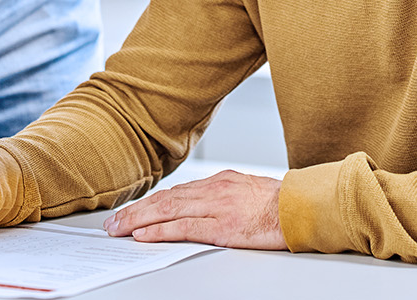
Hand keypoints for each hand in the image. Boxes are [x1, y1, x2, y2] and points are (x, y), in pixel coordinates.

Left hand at [103, 170, 284, 249]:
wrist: (303, 207)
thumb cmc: (280, 204)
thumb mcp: (247, 191)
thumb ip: (223, 197)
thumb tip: (200, 207)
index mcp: (219, 181)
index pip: (175, 192)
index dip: (150, 203)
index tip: (132, 212)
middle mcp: (213, 190)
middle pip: (165, 200)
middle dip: (136, 211)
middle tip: (114, 222)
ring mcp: (217, 207)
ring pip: (168, 211)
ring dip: (138, 221)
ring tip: (119, 229)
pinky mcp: (223, 226)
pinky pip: (184, 228)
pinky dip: (160, 231)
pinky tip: (143, 235)